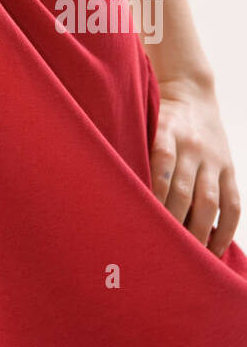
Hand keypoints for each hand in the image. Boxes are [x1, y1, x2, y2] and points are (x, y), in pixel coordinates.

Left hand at [151, 75, 241, 255]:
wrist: (191, 90)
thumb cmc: (155, 115)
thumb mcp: (142, 123)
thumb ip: (133, 150)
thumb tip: (114, 191)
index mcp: (166, 132)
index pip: (161, 164)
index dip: (154, 194)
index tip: (142, 221)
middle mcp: (192, 146)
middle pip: (184, 190)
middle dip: (173, 223)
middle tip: (160, 250)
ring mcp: (213, 158)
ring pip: (208, 201)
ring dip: (198, 232)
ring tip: (187, 256)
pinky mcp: (229, 168)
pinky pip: (232, 203)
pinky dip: (225, 229)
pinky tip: (215, 247)